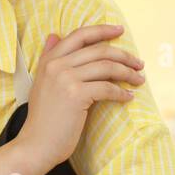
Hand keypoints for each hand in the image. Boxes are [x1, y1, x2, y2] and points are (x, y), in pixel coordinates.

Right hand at [18, 23, 144, 168]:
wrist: (36, 144)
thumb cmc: (44, 118)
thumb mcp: (42, 82)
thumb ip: (48, 58)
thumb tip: (54, 35)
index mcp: (49, 60)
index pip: (80, 35)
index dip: (102, 30)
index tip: (120, 31)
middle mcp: (56, 65)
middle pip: (99, 50)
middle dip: (124, 55)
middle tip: (138, 63)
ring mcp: (65, 79)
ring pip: (106, 67)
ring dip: (128, 73)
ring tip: (138, 79)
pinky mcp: (76, 95)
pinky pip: (107, 88)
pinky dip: (122, 92)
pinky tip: (128, 97)